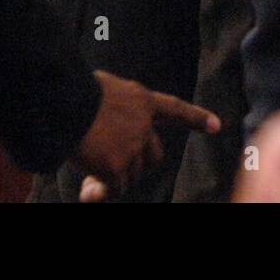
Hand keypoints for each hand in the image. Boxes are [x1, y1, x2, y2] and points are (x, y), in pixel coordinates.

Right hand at [72, 70, 219, 201]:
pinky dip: (102, 190)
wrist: (62, 104)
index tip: (216, 125)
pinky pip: (115, 187)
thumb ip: (115, 109)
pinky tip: (88, 186)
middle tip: (115, 165)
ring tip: (91, 164)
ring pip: (132, 174)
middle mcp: (143, 125)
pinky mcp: (118, 167)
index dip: (195, 118)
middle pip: (154, 156)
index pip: (174, 109)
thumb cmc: (73, 92)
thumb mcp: (102, 90)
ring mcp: (132, 147)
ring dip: (115, 176)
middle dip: (140, 163)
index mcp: (140, 100)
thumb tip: (109, 142)